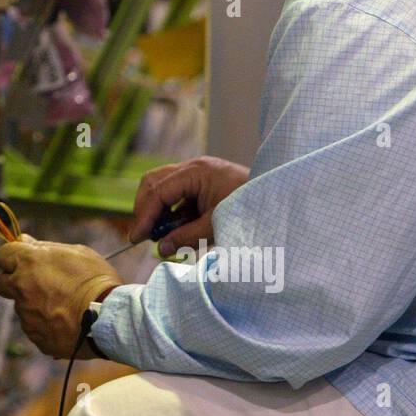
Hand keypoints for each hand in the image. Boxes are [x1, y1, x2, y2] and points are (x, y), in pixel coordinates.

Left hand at [0, 237, 121, 359]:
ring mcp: (26, 314)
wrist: (108, 318)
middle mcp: (21, 287)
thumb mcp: (76, 252)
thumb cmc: (96, 280)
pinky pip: (34, 327)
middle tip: (35, 282)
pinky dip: (45, 323)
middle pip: (2, 282)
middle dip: (13, 281)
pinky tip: (65, 320)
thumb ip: (45, 247)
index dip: (11, 256)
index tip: (22, 259)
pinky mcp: (35, 335)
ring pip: (21, 306)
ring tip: (63, 305)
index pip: (2, 254)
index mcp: (29, 262)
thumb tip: (26, 241)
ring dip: (34, 304)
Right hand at [131, 156, 248, 256]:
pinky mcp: (203, 181)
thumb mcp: (217, 227)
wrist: (279, 198)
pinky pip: (176, 192)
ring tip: (160, 234)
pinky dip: (171, 209)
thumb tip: (161, 248)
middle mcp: (194, 167)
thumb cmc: (251, 210)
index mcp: (196, 172)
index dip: (144, 216)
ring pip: (162, 185)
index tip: (136, 238)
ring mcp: (198, 172)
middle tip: (144, 234)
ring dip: (157, 209)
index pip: (158, 192)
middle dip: (145, 208)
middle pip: (153, 181)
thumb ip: (186, 237)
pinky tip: (175, 228)